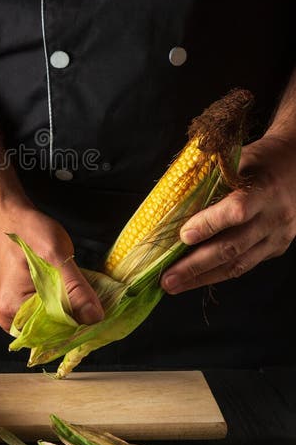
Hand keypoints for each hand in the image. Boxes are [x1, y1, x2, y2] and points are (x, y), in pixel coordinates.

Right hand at [0, 208, 104, 331]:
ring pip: (54, 323)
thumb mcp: (57, 256)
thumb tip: (94, 317)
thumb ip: (76, 289)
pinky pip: (49, 315)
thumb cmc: (28, 232)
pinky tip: (69, 292)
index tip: (99, 309)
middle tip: (91, 294)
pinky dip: (64, 305)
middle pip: (55, 330)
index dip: (81, 322)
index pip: (56, 331)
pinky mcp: (23, 307)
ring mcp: (16, 313)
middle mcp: (11, 317)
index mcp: (14, 307)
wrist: (10, 219)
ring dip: (72, 310)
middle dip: (77, 316)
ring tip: (79, 290)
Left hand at [161, 134, 295, 294]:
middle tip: (167, 278)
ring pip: (238, 264)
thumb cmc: (260, 160)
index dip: (209, 224)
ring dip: (202, 277)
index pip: (237, 210)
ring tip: (173, 284)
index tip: (183, 236)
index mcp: (264, 189)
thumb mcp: (236, 160)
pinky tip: (196, 277)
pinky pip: (245, 264)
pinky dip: (218, 272)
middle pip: (233, 247)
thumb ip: (210, 181)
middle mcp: (274, 216)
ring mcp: (278, 236)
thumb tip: (171, 205)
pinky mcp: (277, 247)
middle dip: (195, 265)